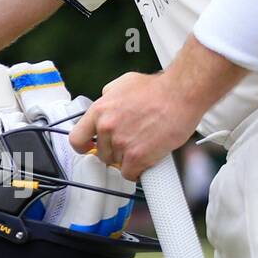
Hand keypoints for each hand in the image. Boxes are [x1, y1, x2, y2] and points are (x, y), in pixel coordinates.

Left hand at [68, 72, 199, 180]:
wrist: (180, 95)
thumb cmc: (157, 88)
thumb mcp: (123, 83)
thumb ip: (109, 96)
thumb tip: (106, 102)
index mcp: (99, 110)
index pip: (76, 138)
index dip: (83, 146)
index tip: (89, 148)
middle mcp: (106, 127)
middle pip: (101, 153)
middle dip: (114, 151)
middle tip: (129, 144)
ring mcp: (121, 143)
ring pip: (117, 163)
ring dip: (128, 160)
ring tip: (142, 147)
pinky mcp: (138, 156)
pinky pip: (130, 174)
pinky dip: (137, 172)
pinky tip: (145, 163)